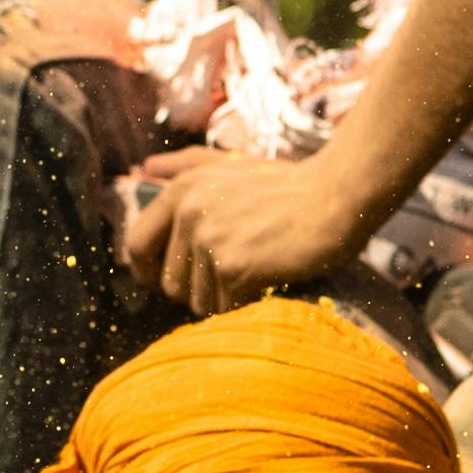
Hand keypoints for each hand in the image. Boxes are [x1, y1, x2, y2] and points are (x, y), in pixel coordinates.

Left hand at [114, 147, 365, 314]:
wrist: (335, 195)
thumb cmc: (287, 184)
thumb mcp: (230, 164)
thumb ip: (185, 165)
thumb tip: (144, 168)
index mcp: (181, 190)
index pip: (137, 244)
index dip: (146, 270)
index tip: (160, 280)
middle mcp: (188, 214)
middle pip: (168, 283)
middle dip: (196, 289)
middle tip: (229, 277)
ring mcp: (209, 241)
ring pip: (197, 301)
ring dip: (223, 298)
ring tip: (254, 272)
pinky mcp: (233, 267)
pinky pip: (225, 308)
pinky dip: (246, 303)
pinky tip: (267, 279)